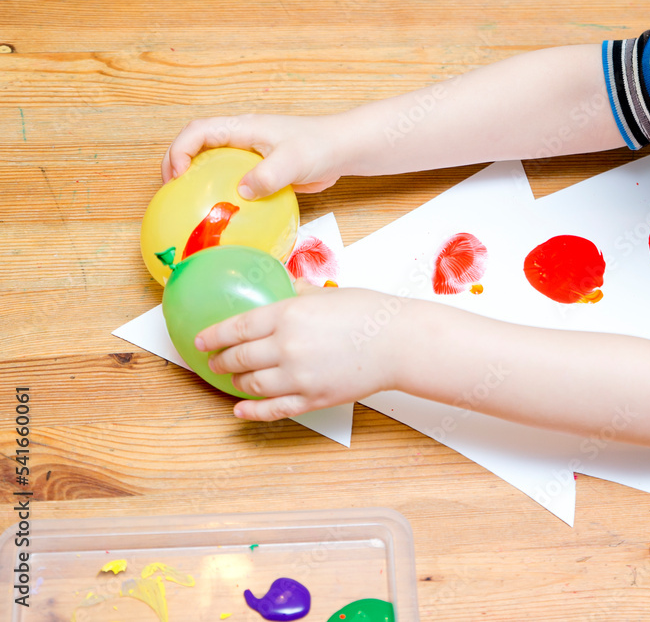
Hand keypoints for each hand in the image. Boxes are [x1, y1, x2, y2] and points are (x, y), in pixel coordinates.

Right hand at [161, 113, 346, 198]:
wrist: (341, 150)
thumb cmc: (319, 147)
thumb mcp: (294, 161)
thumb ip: (268, 175)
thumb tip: (242, 192)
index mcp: (242, 128)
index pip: (198, 131)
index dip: (180, 151)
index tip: (179, 177)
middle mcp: (240, 138)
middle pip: (196, 145)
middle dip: (176, 165)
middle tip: (172, 193)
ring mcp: (248, 154)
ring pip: (211, 163)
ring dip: (196, 180)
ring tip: (188, 205)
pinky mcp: (258, 170)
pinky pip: (231, 179)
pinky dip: (220, 193)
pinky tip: (222, 214)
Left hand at [196, 281, 403, 420]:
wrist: (400, 343)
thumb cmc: (370, 314)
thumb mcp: (328, 293)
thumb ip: (299, 292)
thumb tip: (283, 287)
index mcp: (288, 314)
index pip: (236, 327)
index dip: (213, 335)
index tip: (201, 340)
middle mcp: (287, 347)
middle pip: (239, 358)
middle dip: (220, 361)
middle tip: (213, 361)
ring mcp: (298, 376)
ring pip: (252, 385)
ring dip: (235, 383)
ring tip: (231, 380)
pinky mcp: (313, 399)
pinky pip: (273, 409)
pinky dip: (252, 411)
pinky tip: (241, 410)